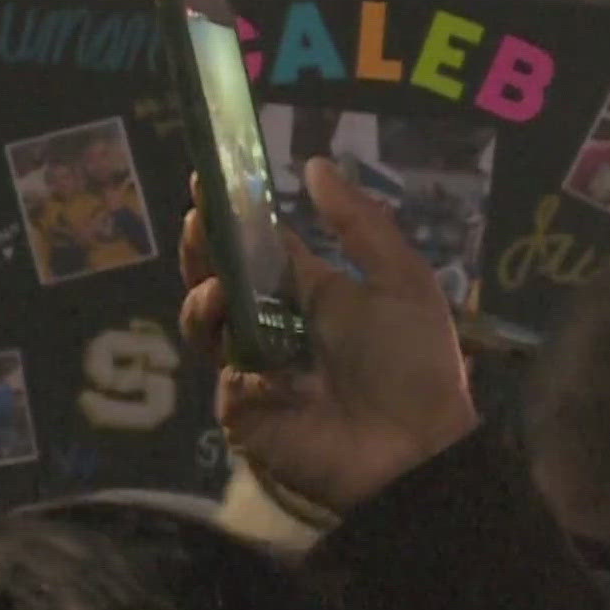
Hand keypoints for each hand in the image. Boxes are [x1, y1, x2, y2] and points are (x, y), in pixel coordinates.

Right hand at [179, 158, 476, 513]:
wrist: (413, 447)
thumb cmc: (412, 361)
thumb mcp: (399, 278)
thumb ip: (358, 222)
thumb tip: (314, 162)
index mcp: (309, 293)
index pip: (256, 247)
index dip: (230, 216)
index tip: (205, 181)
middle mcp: (273, 325)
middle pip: (217, 277)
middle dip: (201, 246)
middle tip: (196, 219)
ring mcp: (253, 367)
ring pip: (203, 320)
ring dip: (201, 292)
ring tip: (218, 282)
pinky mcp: (240, 408)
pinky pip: (217, 369)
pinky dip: (220, 343)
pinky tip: (232, 328)